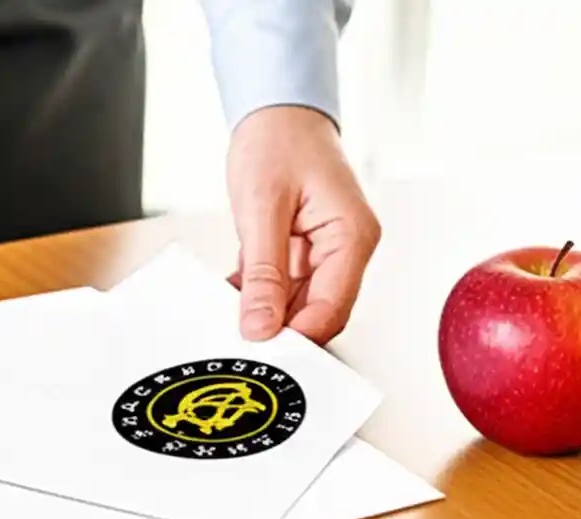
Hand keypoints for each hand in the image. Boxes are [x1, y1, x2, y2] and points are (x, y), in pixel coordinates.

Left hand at [226, 106, 380, 343]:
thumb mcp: (262, 206)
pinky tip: (229, 295)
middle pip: (318, 313)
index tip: (259, 346)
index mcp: (353, 236)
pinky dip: (255, 294)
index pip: (333, 308)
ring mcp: (323, 252)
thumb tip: (261, 324)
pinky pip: (280, 287)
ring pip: (296, 305)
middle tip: (236, 339)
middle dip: (279, 328)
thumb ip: (264, 271)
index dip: (297, 335)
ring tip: (227, 315)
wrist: (275, 109)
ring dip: (263, 312)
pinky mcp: (300, 251)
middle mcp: (345, 249)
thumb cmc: (279, 138)